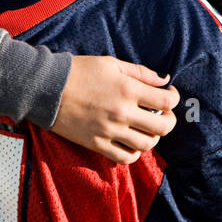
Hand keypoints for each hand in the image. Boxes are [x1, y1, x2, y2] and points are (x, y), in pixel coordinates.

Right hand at [50, 55, 179, 164]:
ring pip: (146, 144)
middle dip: (169, 120)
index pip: (166, 101)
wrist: (47, 88)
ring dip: (153, 137)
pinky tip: (132, 143)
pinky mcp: (97, 144)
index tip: (169, 94)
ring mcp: (110, 131)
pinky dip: (134, 153)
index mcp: (128, 89)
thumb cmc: (80, 71)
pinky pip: (124, 157)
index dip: (174, 98)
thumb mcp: (111, 63)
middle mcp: (123, 113)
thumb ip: (140, 72)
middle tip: (163, 114)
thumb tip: (164, 80)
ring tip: (147, 128)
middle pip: (162, 126)